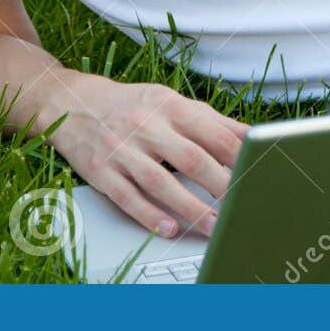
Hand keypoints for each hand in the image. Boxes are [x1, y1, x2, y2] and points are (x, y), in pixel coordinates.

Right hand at [46, 73, 249, 239]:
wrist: (71, 101)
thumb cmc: (131, 105)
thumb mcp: (171, 102)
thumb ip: (211, 120)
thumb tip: (251, 135)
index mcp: (170, 106)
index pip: (212, 133)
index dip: (238, 156)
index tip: (258, 174)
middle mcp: (146, 126)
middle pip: (190, 158)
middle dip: (220, 184)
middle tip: (242, 204)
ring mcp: (121, 149)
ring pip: (160, 181)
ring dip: (189, 207)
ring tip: (214, 226)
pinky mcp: (100, 171)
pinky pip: (126, 196)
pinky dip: (148, 214)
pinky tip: (169, 229)